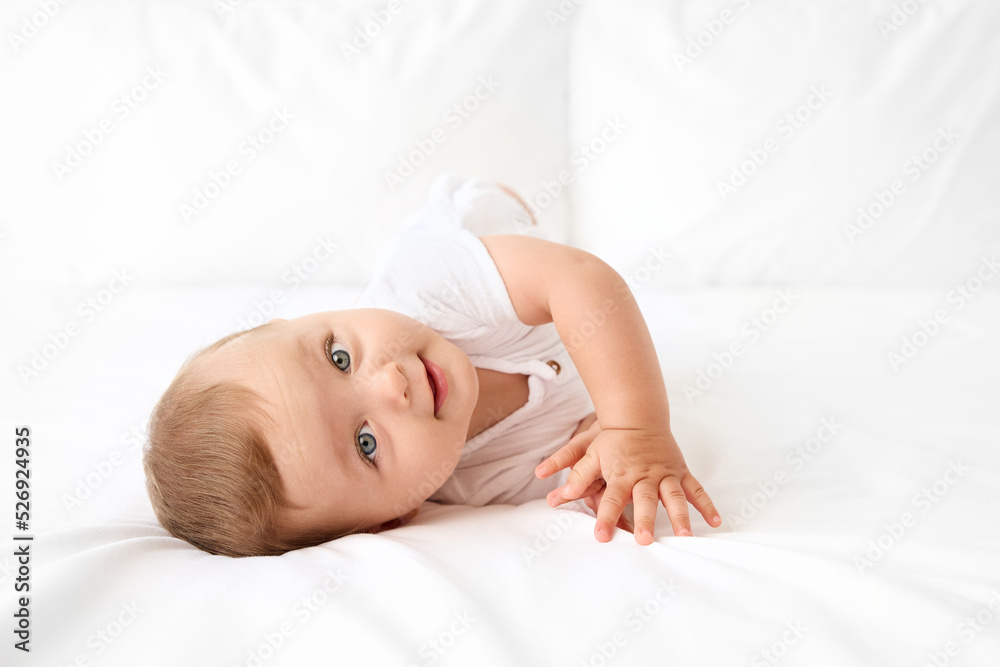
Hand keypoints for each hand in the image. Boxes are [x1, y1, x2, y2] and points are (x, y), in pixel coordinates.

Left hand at [536, 425, 720, 544]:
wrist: (637, 417)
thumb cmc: (611, 441)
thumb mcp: (589, 454)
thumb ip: (577, 476)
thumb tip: (558, 496)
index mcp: (622, 474)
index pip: (611, 499)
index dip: (606, 518)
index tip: (602, 537)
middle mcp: (645, 476)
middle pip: (644, 500)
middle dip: (645, 520)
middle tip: (644, 540)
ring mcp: (665, 474)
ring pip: (674, 497)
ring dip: (680, 516)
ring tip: (684, 536)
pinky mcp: (680, 471)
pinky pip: (695, 489)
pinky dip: (706, 504)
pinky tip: (715, 521)